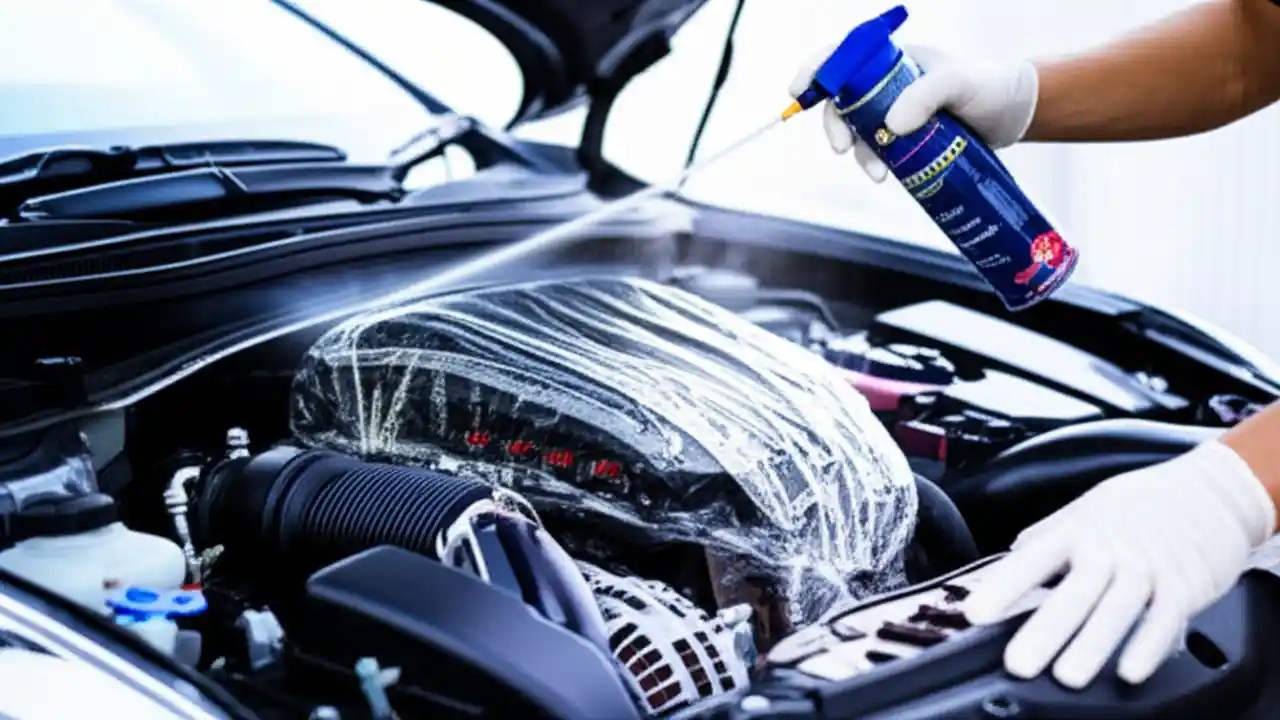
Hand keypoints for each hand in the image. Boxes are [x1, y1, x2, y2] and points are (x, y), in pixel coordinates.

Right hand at [788, 45, 1039, 182]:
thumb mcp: (957, 84)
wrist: (1013, 115)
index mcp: (894, 59)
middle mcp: (888, 84)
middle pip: (842, 99)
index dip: (818, 69)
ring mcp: (894, 111)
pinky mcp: (904, 138)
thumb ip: (924, 96)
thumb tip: (890, 126)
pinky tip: (885, 174)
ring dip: (857, 152)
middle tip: (840, 148)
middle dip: (834, 124)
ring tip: (877, 173)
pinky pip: (877, 150)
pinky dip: (874, 162)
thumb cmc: (988, 87)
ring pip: (857, 130)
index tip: (800, 88)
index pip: (846, 55)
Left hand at [963, 441, 1274, 688]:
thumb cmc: (1142, 504)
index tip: (975, 612)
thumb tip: (1010, 557)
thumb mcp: (1088, 507)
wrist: (1214, 490)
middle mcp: (1111, 548)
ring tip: (1066, 675)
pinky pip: (1165, 619)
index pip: (1033, 558)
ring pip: (1117, 609)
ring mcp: (1149, 567)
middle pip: (1075, 592)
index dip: (1003, 586)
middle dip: (1045, 629)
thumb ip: (1049, 535)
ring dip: (1092, 644)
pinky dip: (1148, 645)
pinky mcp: (1185, 586)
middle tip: (1018, 662)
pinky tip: (1129, 670)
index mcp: (1079, 529)